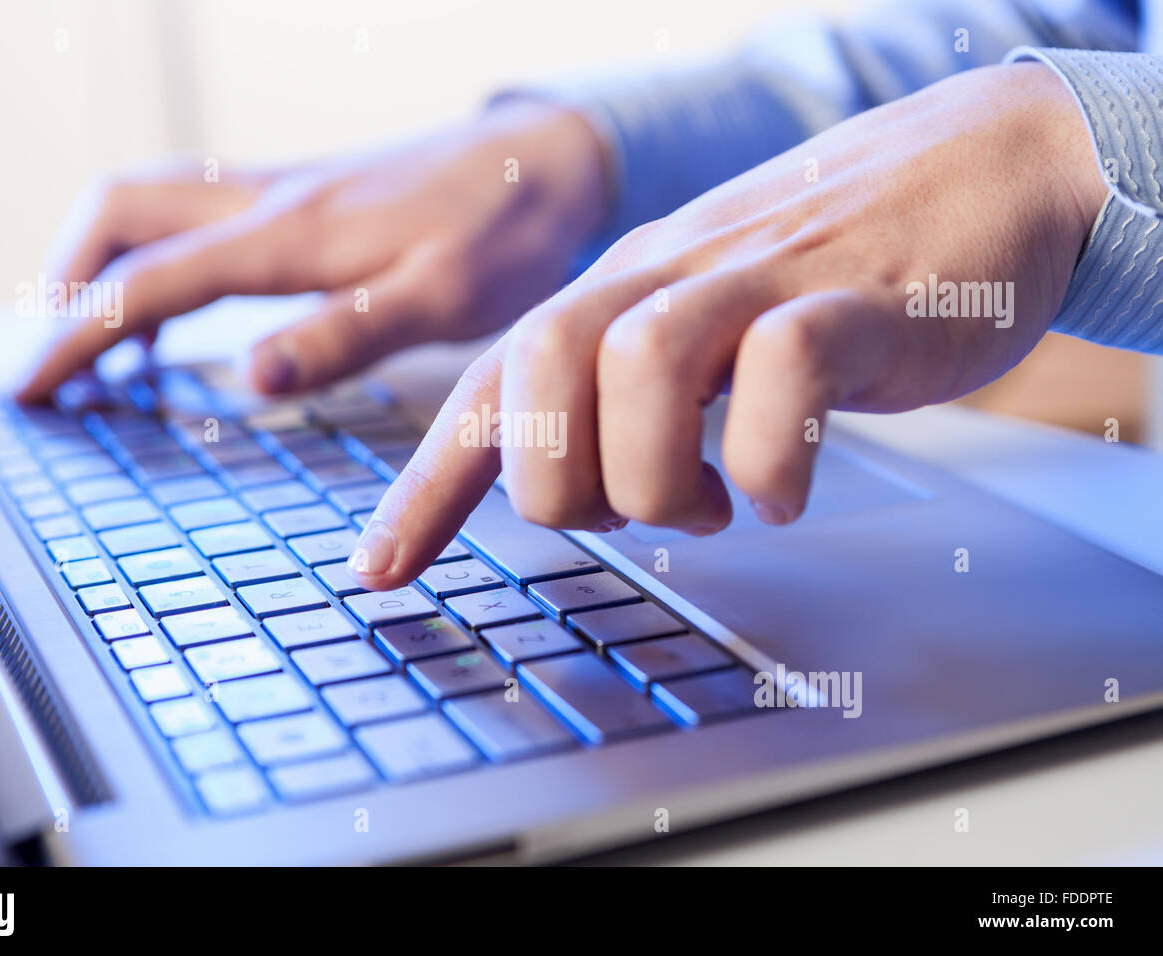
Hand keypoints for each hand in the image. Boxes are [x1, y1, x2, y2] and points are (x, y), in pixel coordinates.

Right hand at [16, 101, 608, 400]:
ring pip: (154, 200)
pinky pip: (200, 209)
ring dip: (106, 260)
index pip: (150, 282)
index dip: (80, 334)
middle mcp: (269, 198)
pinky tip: (189, 308)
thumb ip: (344, 337)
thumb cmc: (508, 232)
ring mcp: (284, 188)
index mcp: (288, 235)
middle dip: (66, 278)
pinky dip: (162, 253)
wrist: (554, 160)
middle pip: (120, 211)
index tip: (36, 387)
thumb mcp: (441, 300)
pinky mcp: (308, 192)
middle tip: (57, 356)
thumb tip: (250, 379)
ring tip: (101, 339)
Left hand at [349, 63, 1107, 588]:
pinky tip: (785, 491)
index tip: (377, 570)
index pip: (490, 385)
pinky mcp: (856, 297)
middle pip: (537, 369)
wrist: (987, 165)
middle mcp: (666, 280)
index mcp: (619, 295)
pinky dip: (771, 455)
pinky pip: (785, 369)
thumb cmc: (832, 270)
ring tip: (709, 504)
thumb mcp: (706, 327)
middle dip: (561, 480)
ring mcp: (758, 280)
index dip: (426, 484)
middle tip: (631, 510)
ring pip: (640, 365)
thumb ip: (634, 395)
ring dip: (658, 476)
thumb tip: (584, 489)